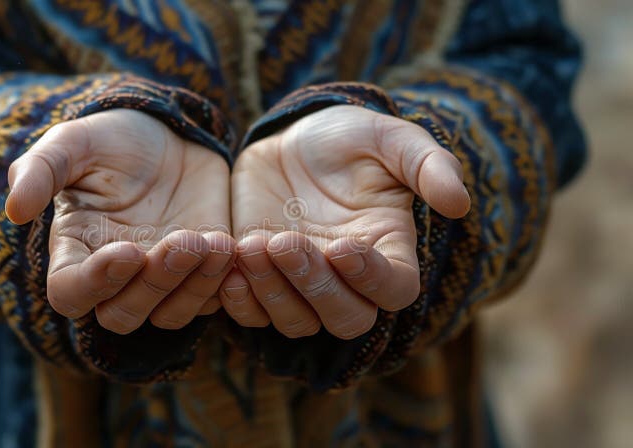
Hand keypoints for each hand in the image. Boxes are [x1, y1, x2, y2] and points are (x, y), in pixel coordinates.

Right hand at [5, 109, 233, 333]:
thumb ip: (41, 170)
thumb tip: (14, 210)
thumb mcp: (75, 141)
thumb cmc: (114, 139)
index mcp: (75, 252)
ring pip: (170, 315)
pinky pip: (212, 300)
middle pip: (122, 316)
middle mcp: (115, 279)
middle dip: (155, 284)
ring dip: (194, 286)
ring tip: (216, 242)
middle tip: (185, 241)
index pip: (70, 294)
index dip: (96, 283)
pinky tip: (232, 246)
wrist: (171, 136)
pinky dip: (223, 281)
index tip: (128, 251)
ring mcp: (159, 282)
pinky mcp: (200, 277)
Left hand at [221, 105, 469, 338]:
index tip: (343, 247)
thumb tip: (460, 204)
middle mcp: (348, 280)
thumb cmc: (348, 138)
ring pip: (296, 322)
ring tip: (252, 246)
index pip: (395, 290)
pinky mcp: (263, 283)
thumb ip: (428, 164)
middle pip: (347, 319)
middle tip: (286, 243)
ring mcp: (303, 286)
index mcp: (389, 250)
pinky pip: (253, 314)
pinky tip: (230, 264)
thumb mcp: (389, 138)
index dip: (372, 279)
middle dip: (316, 287)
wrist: (290, 140)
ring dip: (273, 292)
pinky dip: (240, 299)